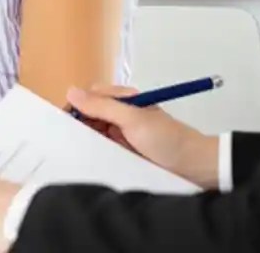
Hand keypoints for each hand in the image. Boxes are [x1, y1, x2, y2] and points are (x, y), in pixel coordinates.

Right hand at [67, 84, 219, 188]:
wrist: (195, 167)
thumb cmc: (168, 139)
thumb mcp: (132, 119)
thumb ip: (102, 106)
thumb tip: (71, 91)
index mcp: (125, 100)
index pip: (91, 96)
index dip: (76, 105)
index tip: (64, 120)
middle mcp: (122, 115)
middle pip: (91, 114)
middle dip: (79, 124)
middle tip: (69, 138)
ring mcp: (123, 135)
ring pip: (95, 132)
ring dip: (87, 140)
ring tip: (77, 150)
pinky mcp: (125, 152)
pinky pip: (103, 149)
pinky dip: (95, 153)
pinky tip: (90, 159)